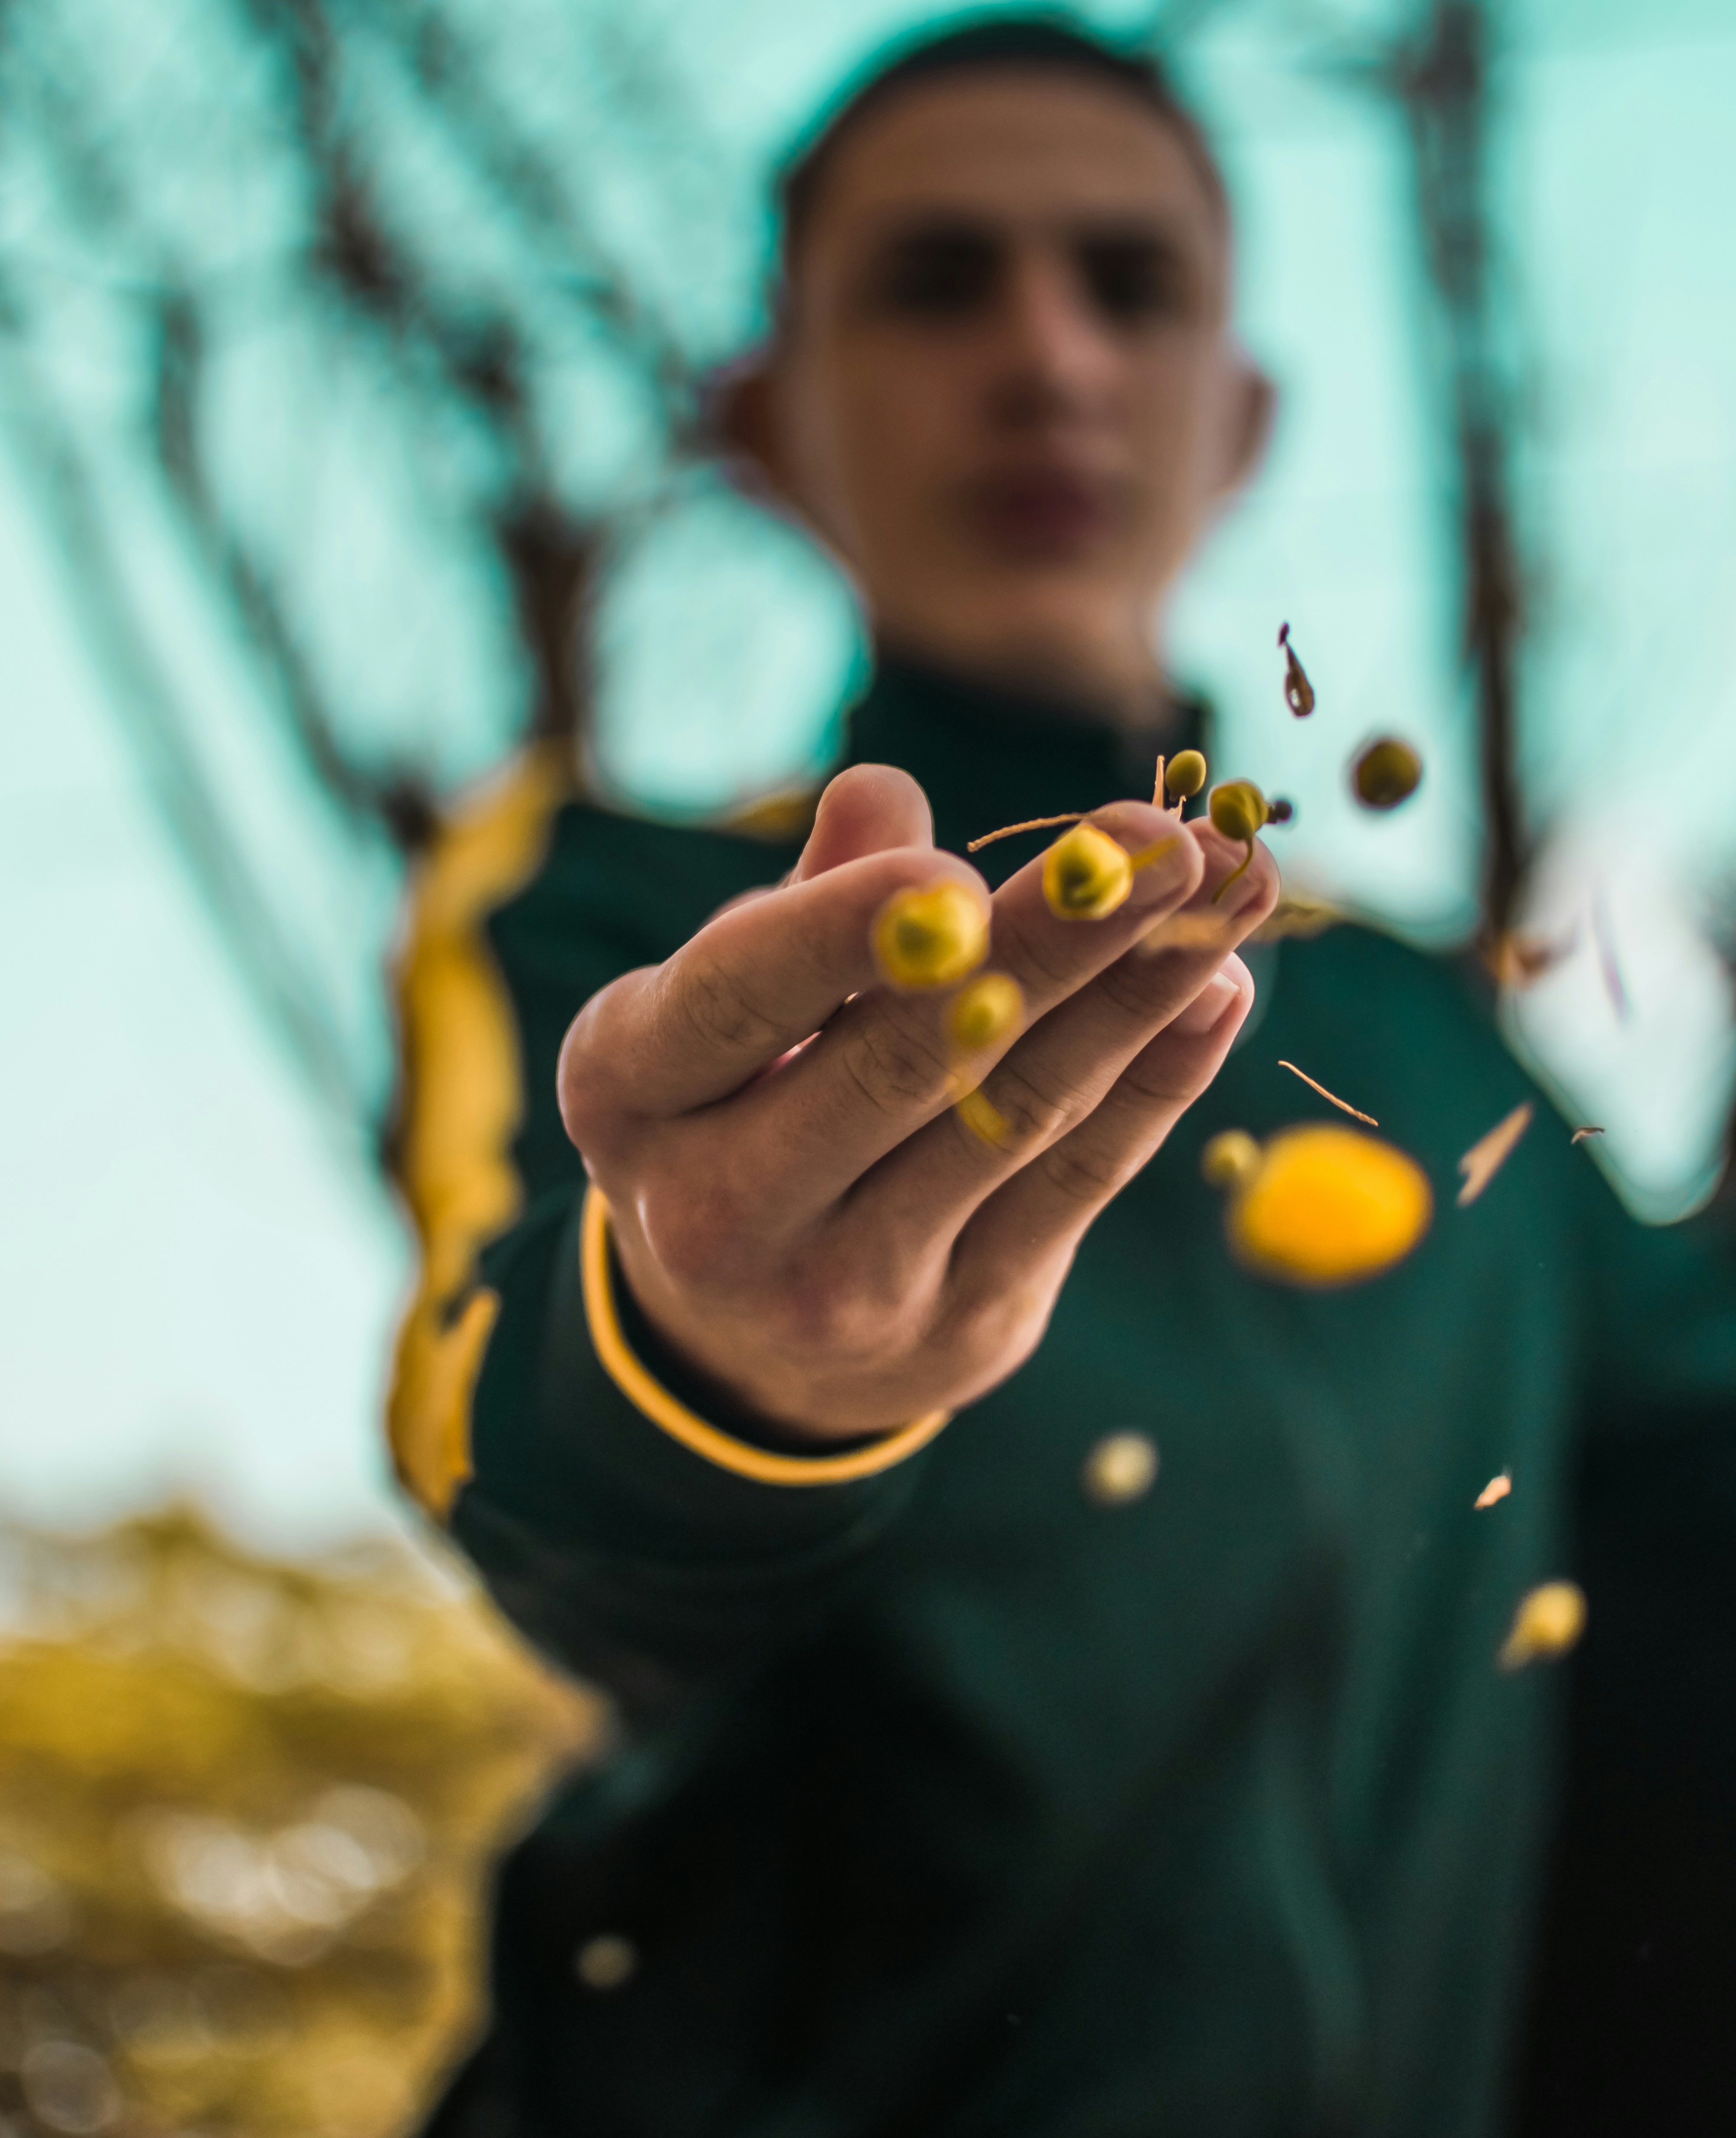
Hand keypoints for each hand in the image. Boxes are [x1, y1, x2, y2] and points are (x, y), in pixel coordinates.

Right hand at [557, 764, 1276, 1441]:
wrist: (740, 1341)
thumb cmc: (732, 1101)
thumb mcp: (717, 1003)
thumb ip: (808, 899)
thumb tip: (886, 796)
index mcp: (631, 1091)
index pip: (741, 996)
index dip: (844, 929)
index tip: (954, 864)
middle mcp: (720, 1207)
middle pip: (908, 1057)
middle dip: (1053, 938)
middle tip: (1164, 838)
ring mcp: (847, 1287)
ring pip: (1016, 1117)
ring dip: (1141, 992)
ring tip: (1235, 885)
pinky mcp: (964, 1325)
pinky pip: (1079, 1185)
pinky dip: (1157, 1080)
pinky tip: (1220, 988)